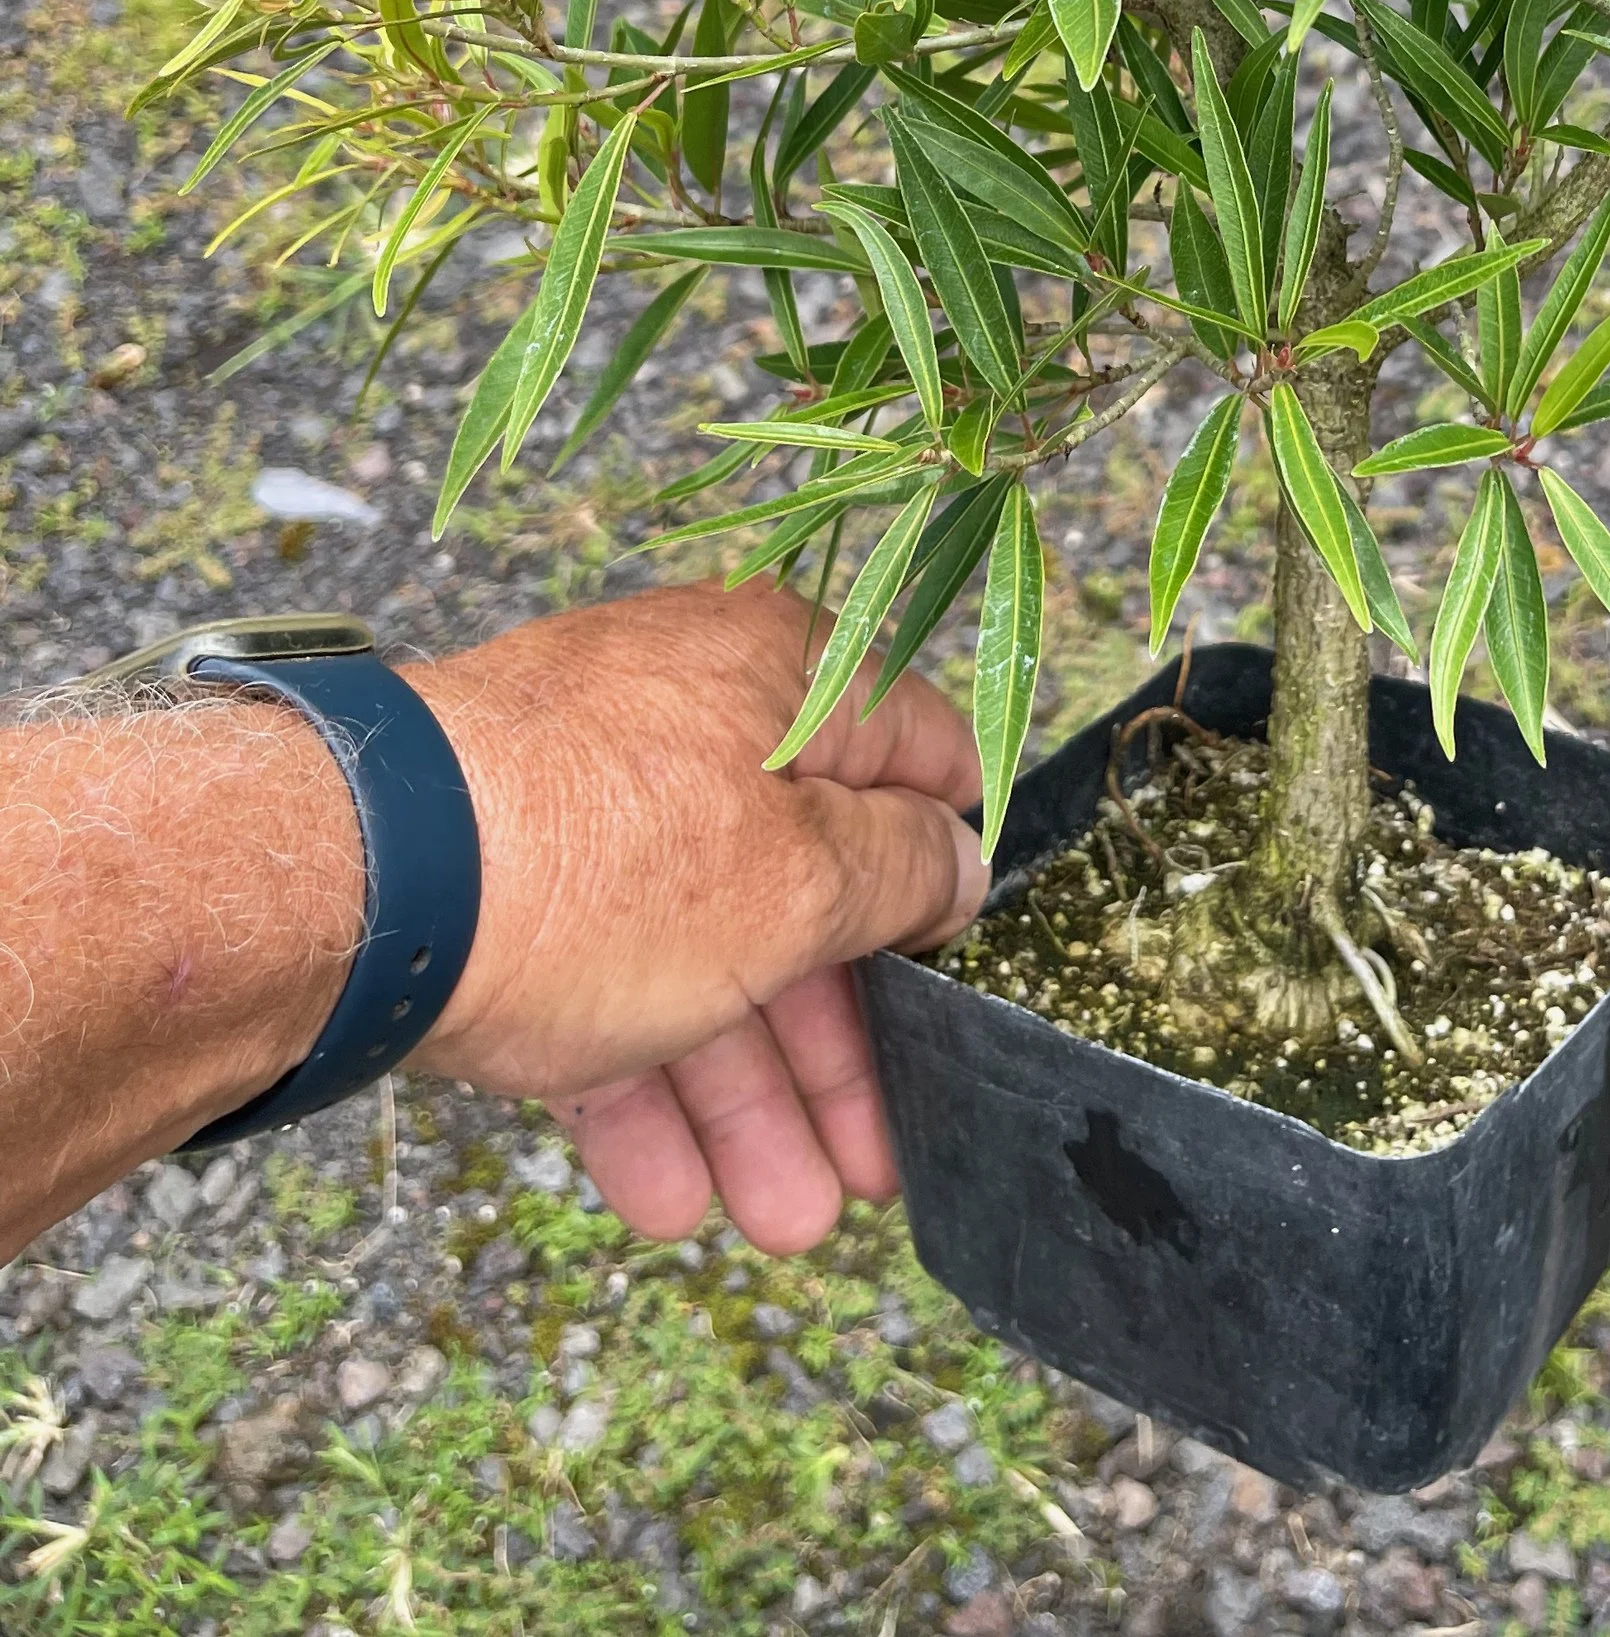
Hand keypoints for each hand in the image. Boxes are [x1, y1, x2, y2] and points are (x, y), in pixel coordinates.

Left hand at [403, 588, 985, 1253]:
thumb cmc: (605, 859)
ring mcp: (589, 797)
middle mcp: (689, 716)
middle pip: (801, 887)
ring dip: (747, 1098)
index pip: (913, 757)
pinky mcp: (505, 877)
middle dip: (836, 1047)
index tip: (964, 975)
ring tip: (779, 1222)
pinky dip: (639, 1081)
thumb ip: (899, 873)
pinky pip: (599, 979)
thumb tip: (957, 861)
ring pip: (699, 953)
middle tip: (867, 1164)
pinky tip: (664, 1197)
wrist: (360, 886)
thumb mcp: (800, 882)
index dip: (948, 869)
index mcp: (781, 671)